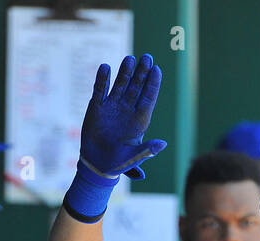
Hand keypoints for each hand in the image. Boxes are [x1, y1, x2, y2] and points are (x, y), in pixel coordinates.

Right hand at [80, 54, 167, 179]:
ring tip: (130, 59)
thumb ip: (147, 150)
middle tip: (147, 57)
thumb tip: (162, 144)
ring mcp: (112, 107)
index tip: (156, 70)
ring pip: (120, 84)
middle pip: (137, 87)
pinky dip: (102, 79)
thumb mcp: (134, 157)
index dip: (153, 84)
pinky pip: (100, 90)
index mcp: (140, 120)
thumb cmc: (119, 162)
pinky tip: (105, 67)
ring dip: (125, 72)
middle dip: (142, 72)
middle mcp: (127, 110)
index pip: (149, 97)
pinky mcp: (96, 107)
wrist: (97, 164)